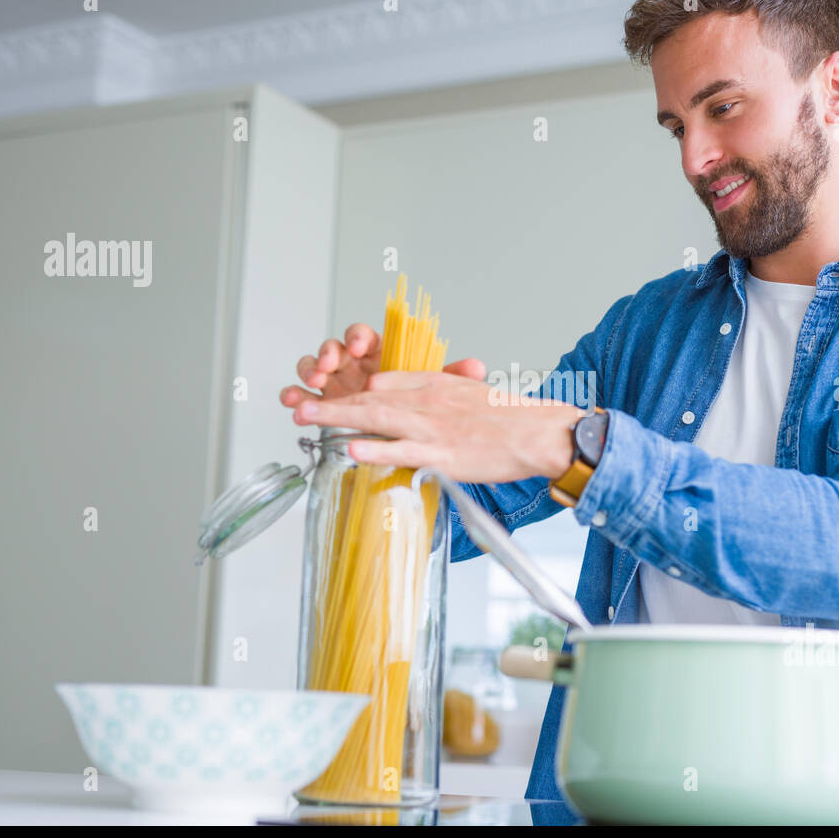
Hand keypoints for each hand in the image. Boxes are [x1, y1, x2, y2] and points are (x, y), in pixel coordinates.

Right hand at [279, 323, 485, 407]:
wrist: (413, 427)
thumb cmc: (419, 404)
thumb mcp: (437, 391)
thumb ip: (451, 378)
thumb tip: (476, 367)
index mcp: (377, 354)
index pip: (363, 336)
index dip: (358, 338)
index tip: (360, 347)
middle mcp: (352, 366)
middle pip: (334, 350)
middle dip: (329, 355)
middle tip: (330, 365)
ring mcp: (335, 383)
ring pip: (314, 368)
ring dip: (310, 371)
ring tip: (313, 382)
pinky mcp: (321, 403)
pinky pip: (302, 395)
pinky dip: (295, 395)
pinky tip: (294, 401)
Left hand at [291, 371, 583, 483]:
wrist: (538, 432)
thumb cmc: (510, 418)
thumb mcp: (469, 393)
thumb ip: (435, 396)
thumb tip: (404, 402)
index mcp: (435, 385)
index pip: (384, 383)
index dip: (353, 393)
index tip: (329, 398)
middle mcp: (427, 401)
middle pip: (369, 398)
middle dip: (330, 403)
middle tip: (300, 406)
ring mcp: (433, 428)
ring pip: (376, 419)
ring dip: (337, 419)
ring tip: (307, 420)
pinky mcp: (443, 454)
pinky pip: (402, 450)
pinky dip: (374, 448)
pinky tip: (351, 449)